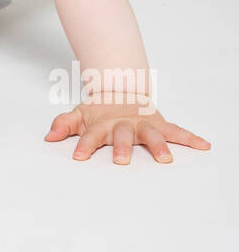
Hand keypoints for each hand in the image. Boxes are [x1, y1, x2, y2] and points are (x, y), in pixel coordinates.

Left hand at [44, 95, 211, 164]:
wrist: (122, 90)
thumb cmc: (100, 111)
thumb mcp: (79, 115)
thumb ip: (64, 124)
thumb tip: (48, 137)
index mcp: (103, 124)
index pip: (91, 136)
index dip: (84, 145)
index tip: (78, 157)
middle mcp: (124, 124)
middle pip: (123, 136)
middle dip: (122, 148)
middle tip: (121, 161)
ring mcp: (143, 124)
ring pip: (151, 134)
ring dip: (158, 146)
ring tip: (165, 159)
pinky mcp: (160, 125)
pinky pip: (177, 132)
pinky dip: (190, 138)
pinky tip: (204, 145)